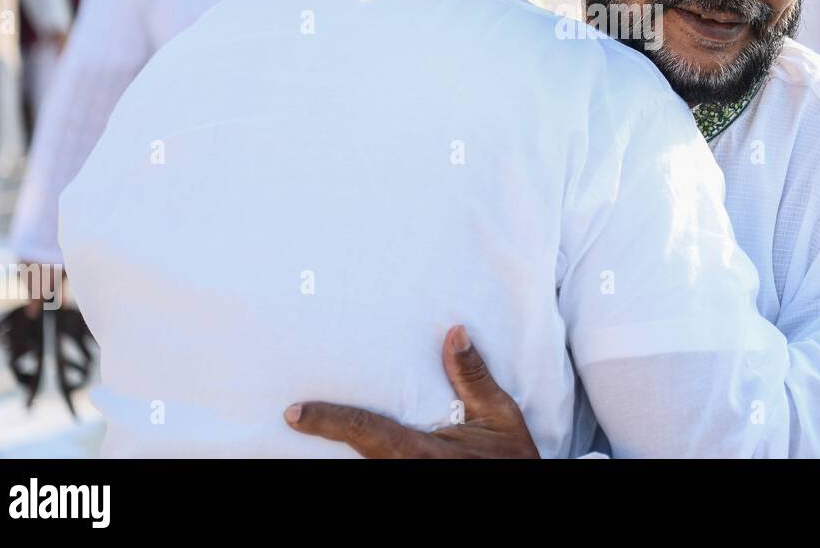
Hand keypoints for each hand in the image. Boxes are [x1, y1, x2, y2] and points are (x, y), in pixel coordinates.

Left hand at [284, 325, 538, 457]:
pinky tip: (357, 440)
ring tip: (317, 425)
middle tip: (295, 415)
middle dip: (326, 435)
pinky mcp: (413, 478)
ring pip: (366, 464)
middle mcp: (407, 470)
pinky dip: (368, 453)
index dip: (327, 421)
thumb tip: (455, 332)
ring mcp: (407, 479)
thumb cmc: (512, 458)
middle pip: (355, 453)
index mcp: (421, 452)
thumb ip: (474, 376)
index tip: (294, 413)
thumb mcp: (500, 415)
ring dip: (346, 446)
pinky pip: (380, 466)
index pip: (366, 432)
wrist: (524, 486)